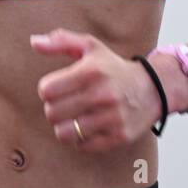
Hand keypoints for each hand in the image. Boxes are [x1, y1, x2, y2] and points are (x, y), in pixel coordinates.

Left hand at [31, 28, 164, 151]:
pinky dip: (80, 138)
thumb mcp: (90, 47)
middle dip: (53, 109)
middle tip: (64, 103)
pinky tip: (88, 126)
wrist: (153, 88)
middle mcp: (103, 95)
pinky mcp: (118, 137)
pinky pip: (82, 146)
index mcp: (91, 71)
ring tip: (73, 117)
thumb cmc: (113, 67)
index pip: (47, 90)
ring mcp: (112, 118)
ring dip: (64, 126)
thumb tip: (34, 42)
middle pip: (52, 113)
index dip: (46, 90)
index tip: (56, 88)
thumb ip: (61, 42)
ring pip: (64, 133)